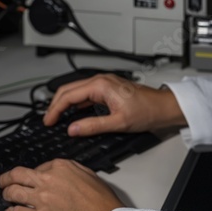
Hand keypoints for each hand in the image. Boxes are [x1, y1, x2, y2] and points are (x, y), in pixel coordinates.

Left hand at [0, 159, 120, 210]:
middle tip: (2, 181)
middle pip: (17, 175)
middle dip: (7, 178)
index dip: (31, 174)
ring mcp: (41, 199)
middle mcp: (48, 180)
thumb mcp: (88, 174)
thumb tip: (61, 171)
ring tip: (5, 196)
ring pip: (13, 192)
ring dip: (6, 194)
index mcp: (60, 167)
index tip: (28, 178)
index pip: (37, 167)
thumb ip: (71, 170)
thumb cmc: (101, 202)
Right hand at [43, 73, 185, 135]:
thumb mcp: (118, 123)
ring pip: (76, 90)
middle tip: (48, 120)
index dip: (55, 109)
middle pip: (69, 89)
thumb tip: (73, 129)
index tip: (48, 121)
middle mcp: (101, 80)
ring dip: (65, 103)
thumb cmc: (146, 111)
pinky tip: (73, 113)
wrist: (163, 107)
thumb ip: (93, 126)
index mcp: (101, 85)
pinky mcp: (108, 89)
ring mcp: (105, 83)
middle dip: (56, 104)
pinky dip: (75, 102)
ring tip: (56, 117)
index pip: (69, 95)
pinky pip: (86, 93)